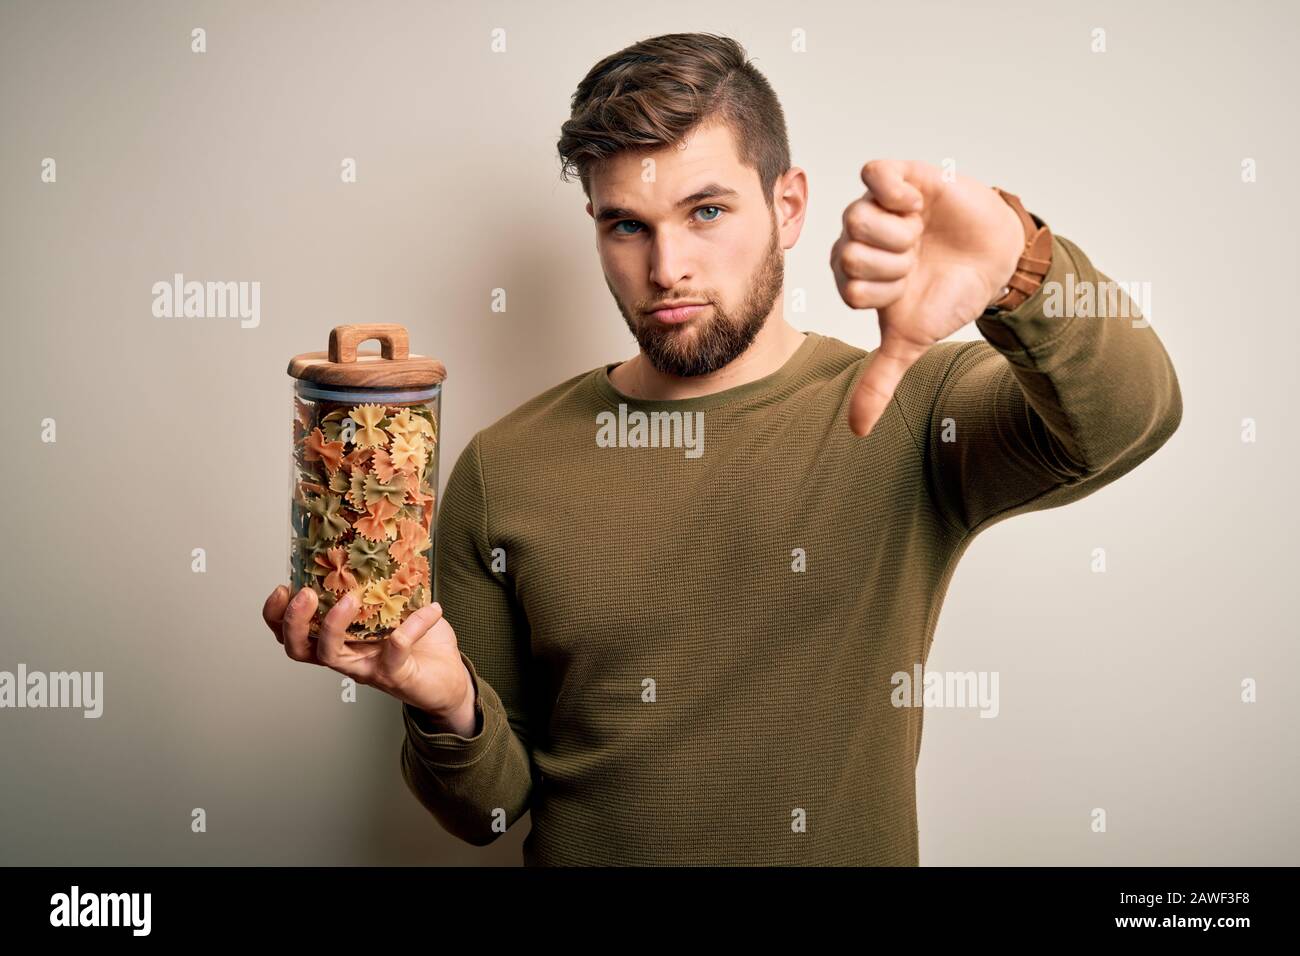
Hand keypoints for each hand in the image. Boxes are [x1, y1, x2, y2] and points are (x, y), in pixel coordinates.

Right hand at [262, 584, 473, 724]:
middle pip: (299, 649)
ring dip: (333, 626)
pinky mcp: (395, 675)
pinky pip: (397, 649)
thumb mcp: (396, 608)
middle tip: (304, 595)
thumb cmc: (420, 644)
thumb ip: (384, 584)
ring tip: (349, 599)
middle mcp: (346, 656)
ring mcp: (367, 668)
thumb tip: (383, 542)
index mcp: (340, 639)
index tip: (282, 588)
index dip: (278, 615)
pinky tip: (431, 610)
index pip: (293, 633)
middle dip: (294, 621)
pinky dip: (413, 626)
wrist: (448, 679)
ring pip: (332, 656)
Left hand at [830, 159, 1025, 435]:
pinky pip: (874, 173)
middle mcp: (859, 240)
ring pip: (857, 218)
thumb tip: (856, 430)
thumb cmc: (947, 296)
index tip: (909, 287)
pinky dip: (892, 190)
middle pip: (848, 252)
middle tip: (917, 260)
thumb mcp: (911, 340)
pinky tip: (915, 204)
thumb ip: (879, 379)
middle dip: (893, 266)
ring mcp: (878, 208)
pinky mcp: (901, 177)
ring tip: (921, 234)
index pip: (847, 286)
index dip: (886, 291)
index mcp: (853, 275)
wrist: (996, 261)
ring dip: (898, 236)